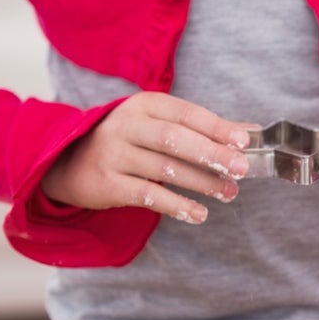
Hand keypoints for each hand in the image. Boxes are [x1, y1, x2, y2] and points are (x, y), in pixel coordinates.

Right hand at [41, 92, 252, 223]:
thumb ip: (201, 128)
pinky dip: (177, 206)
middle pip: (175, 139)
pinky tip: (199, 214)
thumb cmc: (130, 142)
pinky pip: (148, 195)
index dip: (215, 127)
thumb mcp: (158, 125)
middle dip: (212, 154)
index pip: (185, 113)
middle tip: (241, 169)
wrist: (69, 161)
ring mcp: (114, 154)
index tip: (243, 141)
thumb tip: (249, 133)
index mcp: (144, 105)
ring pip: (165, 169)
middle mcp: (126, 125)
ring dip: (202, 182)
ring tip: (228, 193)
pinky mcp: (107, 183)